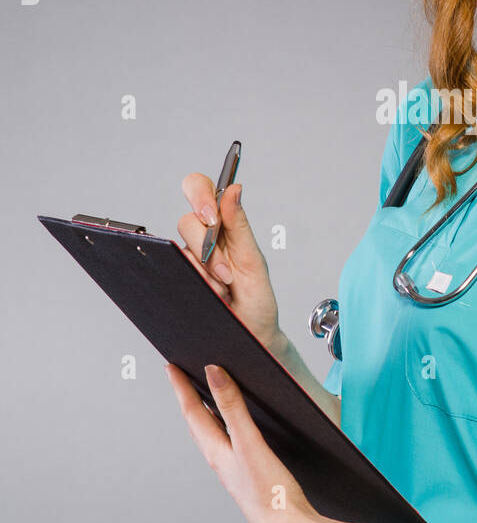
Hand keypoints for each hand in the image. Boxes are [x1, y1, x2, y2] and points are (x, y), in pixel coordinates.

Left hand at [166, 362, 323, 522]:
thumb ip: (232, 407)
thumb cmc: (269, 491)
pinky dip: (226, 428)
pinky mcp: (250, 476)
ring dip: (206, 414)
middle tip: (182, 378)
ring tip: (205, 397)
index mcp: (215, 452)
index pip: (193, 412)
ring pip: (213, 436)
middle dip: (190, 399)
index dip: (181, 387)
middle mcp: (220, 461)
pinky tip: (238, 429)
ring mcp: (235, 470)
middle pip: (198, 424)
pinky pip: (230, 444)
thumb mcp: (249, 443)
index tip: (170, 367)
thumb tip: (213, 373)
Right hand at [178, 174, 281, 353]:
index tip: (212, 217)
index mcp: (223, 224)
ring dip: (204, 269)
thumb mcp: (253, 260)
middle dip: (205, 244)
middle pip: (187, 220)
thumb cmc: (256, 298)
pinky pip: (174, 270)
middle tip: (224, 269)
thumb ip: (240, 225)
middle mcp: (203, 237)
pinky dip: (196, 282)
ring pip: (179, 247)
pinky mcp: (178, 277)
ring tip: (225, 287)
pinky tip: (213, 294)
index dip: (199, 194)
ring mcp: (189, 258)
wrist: (250, 335)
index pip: (201, 189)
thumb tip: (233, 188)